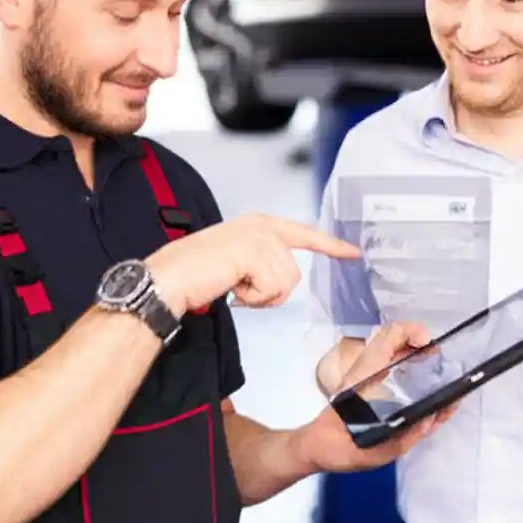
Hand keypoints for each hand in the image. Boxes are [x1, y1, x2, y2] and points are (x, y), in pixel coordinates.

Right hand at [145, 213, 359, 316]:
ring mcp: (259, 236)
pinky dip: (252, 298)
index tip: (353, 252)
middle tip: (238, 287)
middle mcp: (262, 225)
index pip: (303, 233)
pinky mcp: (255, 251)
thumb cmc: (195, 274)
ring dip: (259, 295)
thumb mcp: (236, 261)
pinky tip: (230, 286)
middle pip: (293, 273)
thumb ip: (261, 261)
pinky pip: (272, 289)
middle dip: (270, 292)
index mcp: (259, 224)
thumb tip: (280, 279)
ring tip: (231, 284)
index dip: (330, 245)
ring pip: (285, 283)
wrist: (170, 278)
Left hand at [293, 322, 459, 473]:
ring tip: (434, 368)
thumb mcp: (378, 452)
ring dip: (414, 350)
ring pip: (390, 347)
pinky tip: (419, 379)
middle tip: (439, 361)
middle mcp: (364, 369)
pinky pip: (387, 361)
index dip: (411, 333)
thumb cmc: (340, 449)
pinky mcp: (365, 380)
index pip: (387, 337)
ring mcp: (363, 373)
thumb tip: (433, 416)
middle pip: (391, 336)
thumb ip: (408, 436)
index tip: (430, 348)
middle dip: (419, 342)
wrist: (316, 447)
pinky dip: (406, 361)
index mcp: (365, 378)